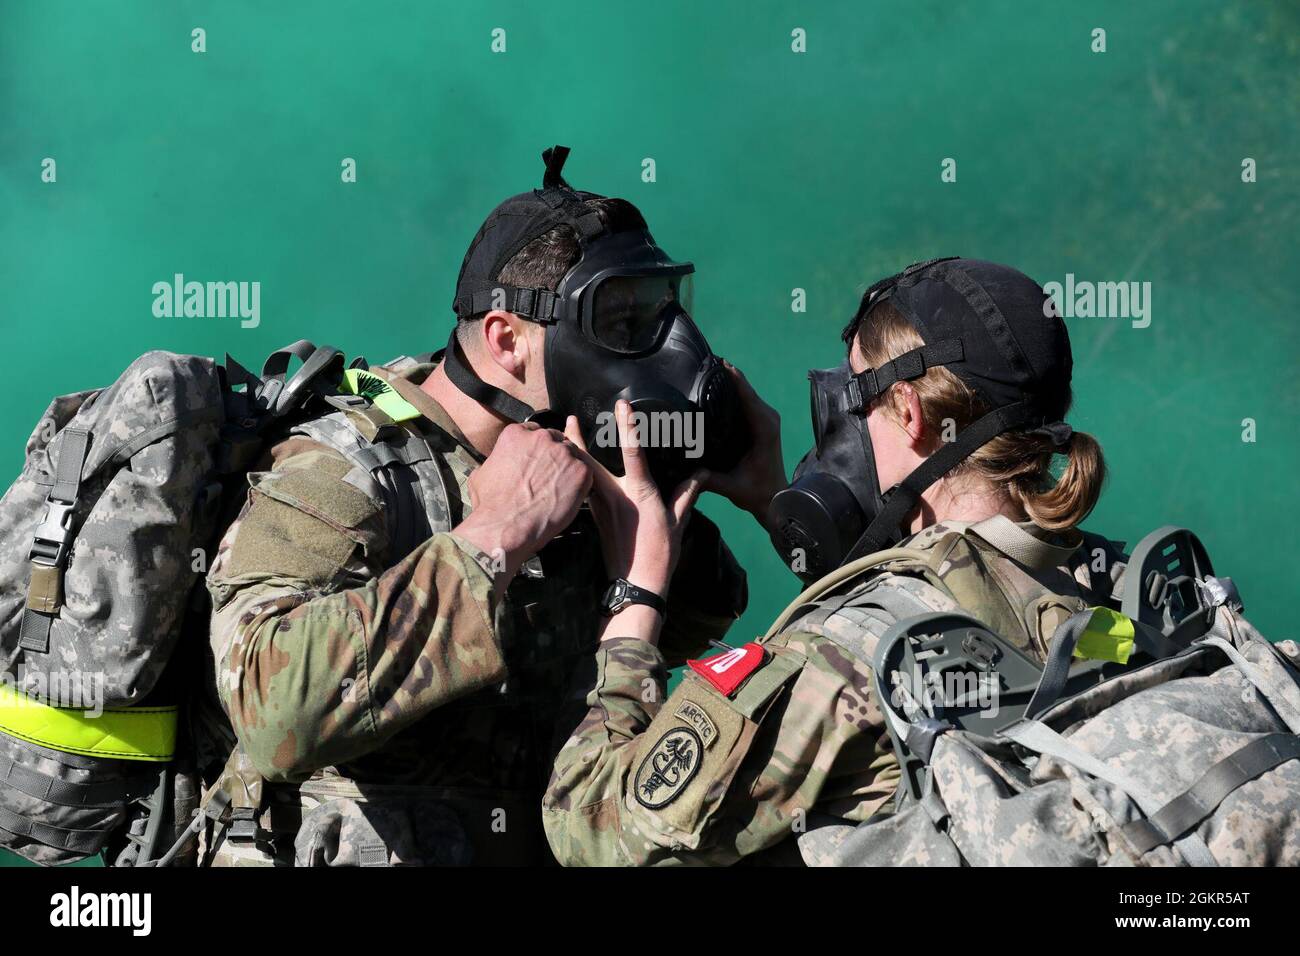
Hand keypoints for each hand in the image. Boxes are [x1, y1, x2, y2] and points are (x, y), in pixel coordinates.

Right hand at [453, 422, 592, 589]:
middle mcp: (541, 437)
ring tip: (557, 489)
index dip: (536, 448)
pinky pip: (585, 472)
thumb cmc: (489, 505)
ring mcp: (563, 453)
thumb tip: (499, 464)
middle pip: (555, 440)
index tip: (536, 460)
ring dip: (567, 468)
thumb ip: (498, 460)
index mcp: (516, 434)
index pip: (534, 432)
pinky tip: (566, 496)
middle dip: (553, 456)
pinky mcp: (581, 471)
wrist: (505, 527)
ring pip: (572, 454)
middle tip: (548, 477)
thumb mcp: (481, 474)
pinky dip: (579, 484)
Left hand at [563, 401, 700, 597]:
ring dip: (574, 454)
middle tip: (570, 417)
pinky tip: (578, 470)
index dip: (627, 425)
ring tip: (566, 436)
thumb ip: (687, 493)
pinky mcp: (594, 518)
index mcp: (638, 491)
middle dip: (577, 437)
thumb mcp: (678, 521)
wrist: (634, 584)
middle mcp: (614, 495)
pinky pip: (584, 489)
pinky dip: (579, 474)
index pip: (632, 450)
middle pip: (589, 460)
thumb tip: (701, 473)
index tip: (621, 404)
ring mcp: (600, 507)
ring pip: (582, 473)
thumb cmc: (659, 554)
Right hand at [698, 361, 786, 531]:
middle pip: (745, 388)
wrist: (775, 498)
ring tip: (705, 372)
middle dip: (726, 374)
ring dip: (729, 381)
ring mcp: (766, 418)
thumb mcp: (731, 487)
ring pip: (745, 392)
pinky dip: (733, 392)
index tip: (716, 362)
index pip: (746, 395)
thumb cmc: (756, 492)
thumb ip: (709, 479)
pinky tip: (715, 389)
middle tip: (701, 364)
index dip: (732, 377)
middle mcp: (767, 418)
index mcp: (763, 427)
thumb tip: (685, 470)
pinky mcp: (761, 421)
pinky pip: (746, 400)